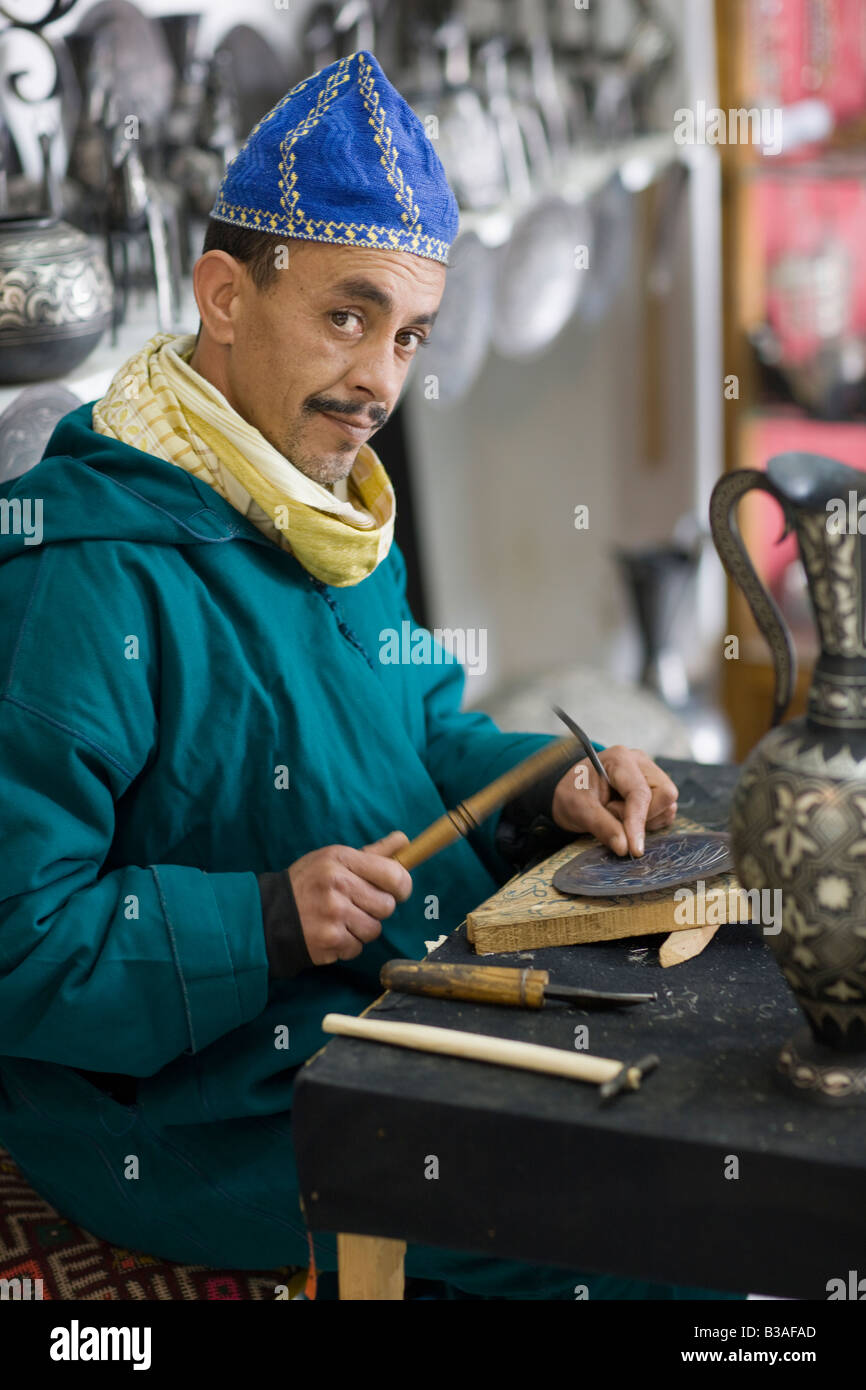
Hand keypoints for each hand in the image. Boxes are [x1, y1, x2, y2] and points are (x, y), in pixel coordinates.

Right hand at [287, 830, 412, 964]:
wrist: (269, 915)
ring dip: (362, 928)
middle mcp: (338, 884)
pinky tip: (331, 932)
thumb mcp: (334, 858)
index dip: (402, 886)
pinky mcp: (330, 940)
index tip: (396, 890)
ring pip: (374, 929)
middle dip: (376, 909)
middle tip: (356, 904)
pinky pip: (358, 947)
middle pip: (387, 906)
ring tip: (341, 919)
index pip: (394, 874)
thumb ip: (372, 853)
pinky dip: (348, 944)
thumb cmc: (308, 883)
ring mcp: (334, 914)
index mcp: (341, 859)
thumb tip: (404, 840)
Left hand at [550, 746, 677, 856]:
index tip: (634, 849)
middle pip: (665, 795)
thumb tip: (625, 848)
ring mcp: (651, 775)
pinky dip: (648, 822)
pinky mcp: (656, 791)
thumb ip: (603, 827)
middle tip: (613, 816)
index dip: (638, 822)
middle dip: (642, 816)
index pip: (640, 793)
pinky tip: (626, 816)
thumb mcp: (579, 810)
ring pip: (667, 806)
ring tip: (615, 814)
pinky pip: (665, 813)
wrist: (572, 792)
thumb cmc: (573, 794)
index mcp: (620, 759)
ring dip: (644, 820)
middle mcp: (641, 763)